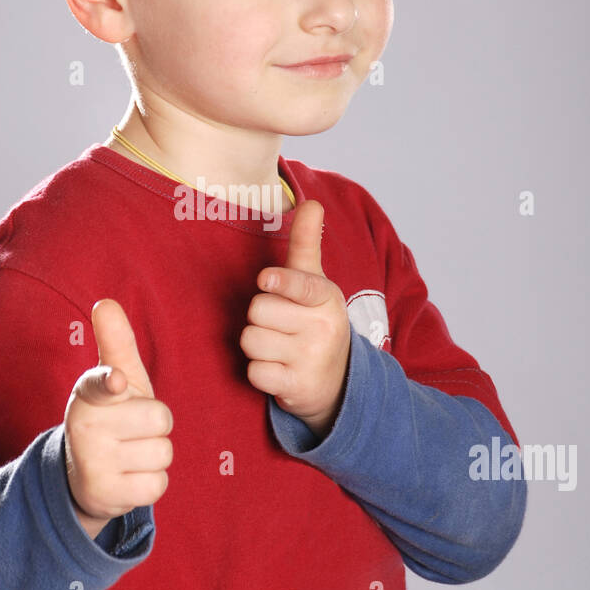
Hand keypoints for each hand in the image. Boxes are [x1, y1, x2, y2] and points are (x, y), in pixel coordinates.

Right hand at [63, 299, 172, 538]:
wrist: (85, 476)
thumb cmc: (112, 416)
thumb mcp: (116, 378)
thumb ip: (115, 343)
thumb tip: (106, 303)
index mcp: (87, 392)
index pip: (100, 383)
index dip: (110, 382)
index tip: (114, 381)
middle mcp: (83, 426)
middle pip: (161, 419)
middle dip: (157, 425)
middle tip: (133, 430)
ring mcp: (92, 462)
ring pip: (163, 453)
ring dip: (155, 456)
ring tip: (130, 454)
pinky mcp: (104, 494)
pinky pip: (157, 485)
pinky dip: (151, 482)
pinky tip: (129, 478)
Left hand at [239, 199, 350, 437]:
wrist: (338, 381)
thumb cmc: (315, 321)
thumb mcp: (316, 283)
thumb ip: (307, 243)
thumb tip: (312, 202)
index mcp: (326, 298)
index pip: (301, 285)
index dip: (280, 282)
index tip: (266, 280)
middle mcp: (323, 327)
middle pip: (258, 310)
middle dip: (259, 317)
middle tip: (279, 325)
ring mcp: (311, 359)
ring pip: (251, 340)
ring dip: (256, 345)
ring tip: (278, 347)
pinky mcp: (297, 387)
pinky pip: (254, 372)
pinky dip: (259, 372)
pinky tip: (278, 370)